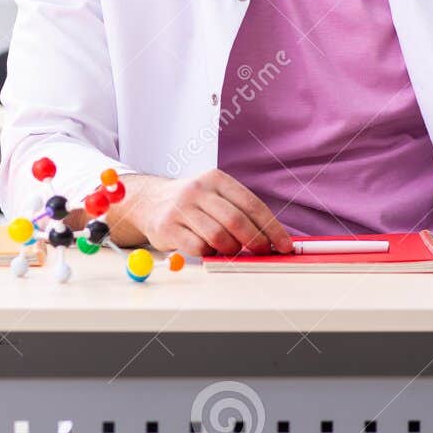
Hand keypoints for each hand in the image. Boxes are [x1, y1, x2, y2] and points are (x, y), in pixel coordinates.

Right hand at [105, 169, 293, 256]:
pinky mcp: (167, 226)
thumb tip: (271, 239)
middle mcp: (198, 190)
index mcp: (216, 179)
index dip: (272, 227)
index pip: (252, 204)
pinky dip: (209, 253)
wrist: (149, 202)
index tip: (283, 245)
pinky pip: (198, 247)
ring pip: (218, 237)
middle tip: (261, 252)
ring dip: (230, 250)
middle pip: (236, 221)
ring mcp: (181, 208)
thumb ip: (240, 212)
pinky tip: (207, 248)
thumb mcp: (215, 196)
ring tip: (229, 250)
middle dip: (255, 241)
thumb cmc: (192, 204)